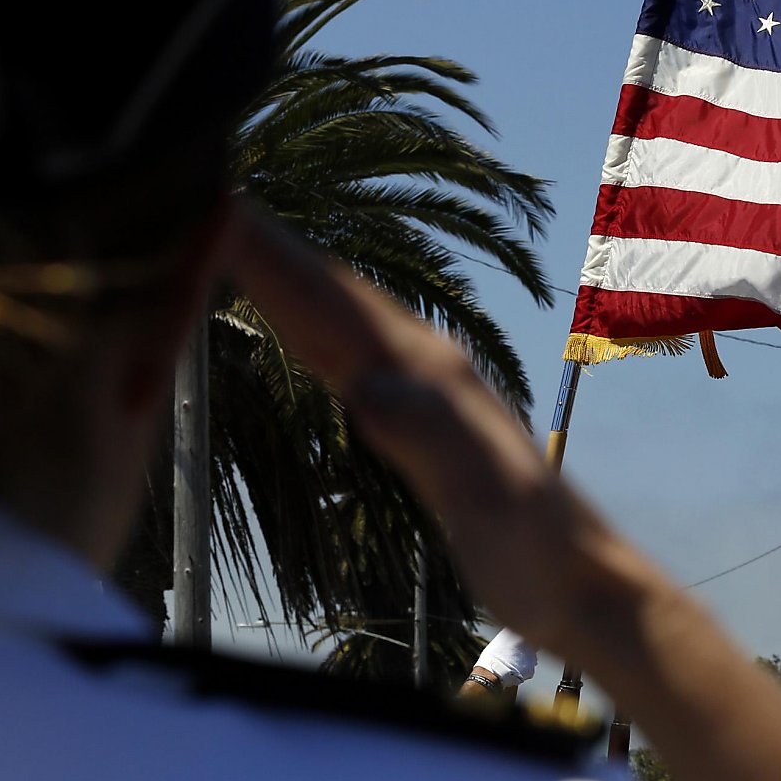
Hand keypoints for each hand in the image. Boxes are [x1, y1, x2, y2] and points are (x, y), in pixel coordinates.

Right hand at [226, 203, 631, 656]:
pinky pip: (343, 354)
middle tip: (197, 193)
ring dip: (282, 276)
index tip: (213, 202)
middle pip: (326, 292)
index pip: (328, 300)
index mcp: (427, 372)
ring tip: (226, 240)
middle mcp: (423, 366)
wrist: (583, 587)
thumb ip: (430, 437)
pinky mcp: (418, 423)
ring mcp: (422, 390)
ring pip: (334, 317)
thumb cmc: (537, 551)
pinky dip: (305, 325)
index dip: (268, 254)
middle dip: (264, 244)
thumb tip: (363, 388)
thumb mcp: (485, 498)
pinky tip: (292, 327)